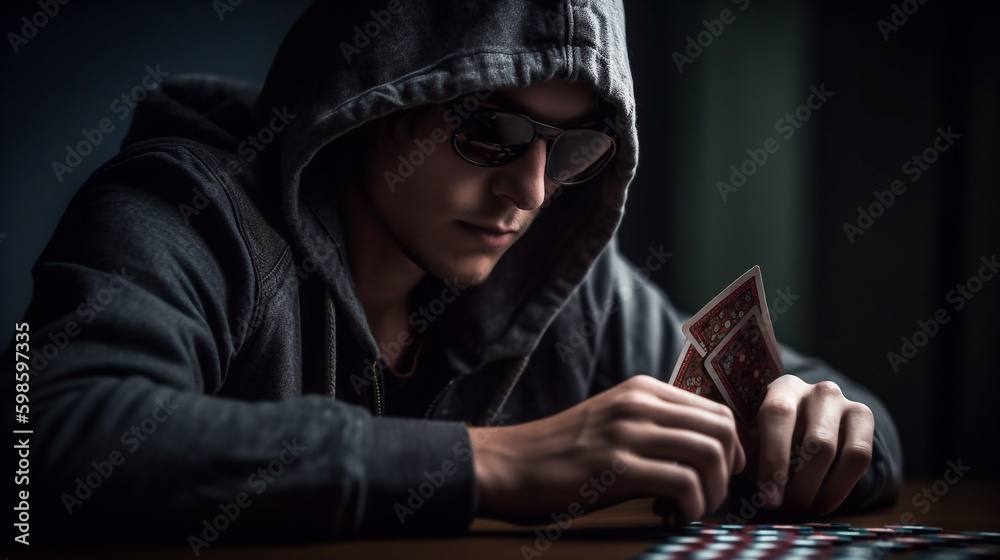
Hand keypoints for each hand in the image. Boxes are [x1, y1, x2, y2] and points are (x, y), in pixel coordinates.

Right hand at [470, 375, 744, 524]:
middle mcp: (640, 403)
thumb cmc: (559, 453)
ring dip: (711, 494)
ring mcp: (628, 432)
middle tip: (707, 498)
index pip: (718, 411)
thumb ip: (653, 427)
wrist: (507, 465)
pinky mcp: (616, 465)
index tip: (717, 477)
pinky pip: (683, 483)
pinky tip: (669, 517)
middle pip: (723, 430)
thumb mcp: (612, 423)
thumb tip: (702, 455)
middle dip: (728, 473)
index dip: (731, 451)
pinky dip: (690, 508)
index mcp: (642, 390)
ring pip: (710, 454)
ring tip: (688, 511)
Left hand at [739, 375, 874, 514]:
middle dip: (800, 485)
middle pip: (816, 443)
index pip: (778, 415)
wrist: (802, 429)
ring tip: (801, 507)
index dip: (774, 459)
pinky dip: (840, 487)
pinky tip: (822, 502)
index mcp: (782, 388)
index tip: (769, 498)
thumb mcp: (749, 438)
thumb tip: (733, 462)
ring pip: (838, 453)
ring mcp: (844, 402)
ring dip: (819, 490)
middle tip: (785, 508)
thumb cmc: (766, 437)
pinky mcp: (863, 417)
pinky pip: (859, 457)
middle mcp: (817, 390)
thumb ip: (740, 445)